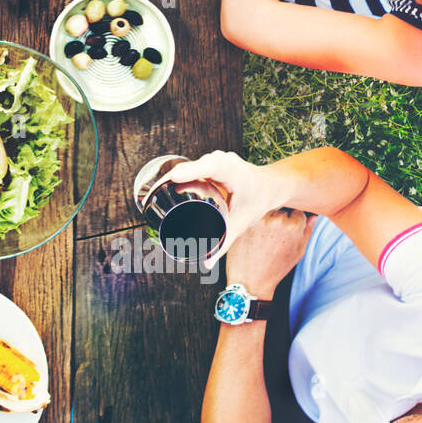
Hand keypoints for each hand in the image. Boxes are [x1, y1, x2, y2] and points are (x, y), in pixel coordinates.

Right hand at [164, 150, 285, 255]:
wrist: (269, 184)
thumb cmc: (258, 200)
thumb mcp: (241, 222)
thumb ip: (224, 242)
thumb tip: (207, 263)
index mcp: (232, 171)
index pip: (209, 166)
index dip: (190, 171)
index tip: (172, 178)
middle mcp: (220, 160)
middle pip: (191, 168)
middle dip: (169, 180)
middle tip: (152, 198)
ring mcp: (212, 160)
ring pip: (187, 167)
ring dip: (170, 178)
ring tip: (153, 195)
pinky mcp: (207, 163)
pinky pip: (189, 168)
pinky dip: (176, 177)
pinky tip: (163, 188)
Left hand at [226, 207, 314, 298]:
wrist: (250, 279)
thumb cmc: (276, 268)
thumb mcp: (298, 252)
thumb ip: (307, 232)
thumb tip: (313, 217)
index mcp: (294, 226)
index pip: (298, 212)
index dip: (294, 222)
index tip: (288, 231)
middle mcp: (277, 219)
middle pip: (282, 209)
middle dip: (280, 218)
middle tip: (274, 235)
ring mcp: (260, 218)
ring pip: (267, 209)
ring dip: (266, 217)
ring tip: (263, 236)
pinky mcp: (244, 220)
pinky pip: (252, 213)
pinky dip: (253, 220)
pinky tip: (253, 235)